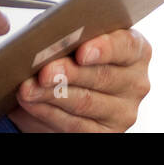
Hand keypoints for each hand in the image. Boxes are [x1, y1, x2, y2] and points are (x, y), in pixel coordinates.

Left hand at [7, 28, 150, 131]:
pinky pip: (75, 125)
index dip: (104, 49)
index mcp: (136, 50)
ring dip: (52, 95)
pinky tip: (32, 103)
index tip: (81, 52)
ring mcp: (123, 111)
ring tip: (28, 87)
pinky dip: (48, 112)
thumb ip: (71, 31)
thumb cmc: (73, 51)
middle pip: (102, 77)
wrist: (67, 84)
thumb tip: (51, 34)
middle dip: (69, 74)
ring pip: (85, 102)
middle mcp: (136, 82)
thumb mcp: (75, 35)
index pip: (126, 46)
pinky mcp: (106, 133)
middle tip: (45, 71)